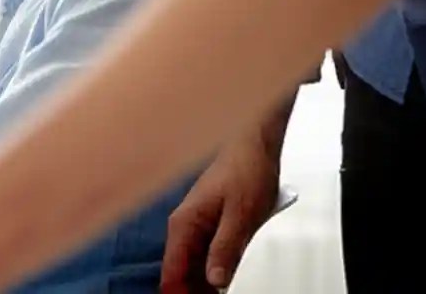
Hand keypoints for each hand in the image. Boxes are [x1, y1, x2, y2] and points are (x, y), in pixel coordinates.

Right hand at [160, 130, 280, 292]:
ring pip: (190, 269)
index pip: (172, 271)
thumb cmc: (246, 171)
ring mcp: (195, 229)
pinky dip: (209, 276)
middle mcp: (184, 228)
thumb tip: (215, 281)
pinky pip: (202, 259)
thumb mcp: (241, 215)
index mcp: (185, 224)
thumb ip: (226, 248)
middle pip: (179, 274)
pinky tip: (218, 288)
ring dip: (199, 287)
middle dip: (189, 292)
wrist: (253, 147)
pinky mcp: (208, 229)